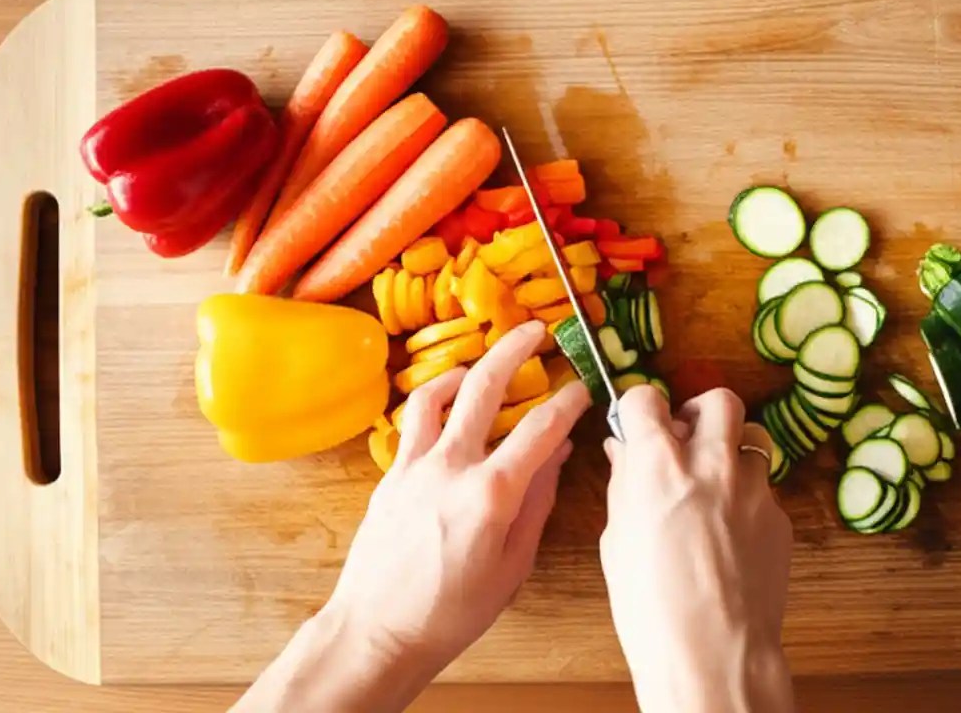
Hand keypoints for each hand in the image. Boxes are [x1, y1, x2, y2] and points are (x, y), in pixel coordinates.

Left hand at [234, 320, 590, 712]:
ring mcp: (414, 465)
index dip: (567, 400)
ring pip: (439, 393)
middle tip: (536, 330)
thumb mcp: (512, 565)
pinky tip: (446, 403)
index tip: (582, 386)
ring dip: (467, 368)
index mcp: (491, 494)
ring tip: (484, 363)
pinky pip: (412, 420)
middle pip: (485, 387)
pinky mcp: (391, 473)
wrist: (378, 629)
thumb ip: (537, 502)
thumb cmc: (451, 611)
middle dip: (515, 350)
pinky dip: (433, 400)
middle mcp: (450, 467)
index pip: (540, 428)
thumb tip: (557, 454)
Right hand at [600, 387, 793, 712]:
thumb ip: (625, 486)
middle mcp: (711, 464)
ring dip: (732, 449)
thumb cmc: (650, 605)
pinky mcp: (780, 517)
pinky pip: (764, 490)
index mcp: (658, 464)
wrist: (709, 652)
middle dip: (700, 411)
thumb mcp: (617, 539)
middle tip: (687, 436)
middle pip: (718, 401)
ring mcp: (753, 489)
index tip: (638, 422)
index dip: (639, 408)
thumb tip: (624, 454)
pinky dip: (747, 499)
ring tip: (715, 480)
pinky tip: (730, 533)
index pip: (647, 399)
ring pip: (752, 439)